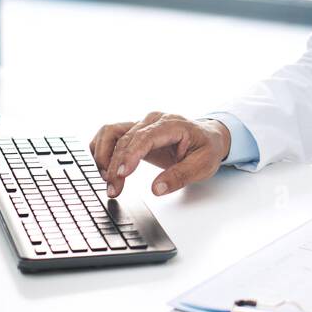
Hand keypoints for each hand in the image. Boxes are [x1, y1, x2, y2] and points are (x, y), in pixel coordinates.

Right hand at [89, 112, 231, 198]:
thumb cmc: (207, 149)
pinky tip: (104, 167)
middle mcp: (153, 121)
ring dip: (103, 155)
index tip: (120, 174)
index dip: (129, 155)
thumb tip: (156, 189)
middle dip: (115, 166)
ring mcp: (142, 124)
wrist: (208, 137)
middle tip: (113, 190)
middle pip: (125, 139)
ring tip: (106, 179)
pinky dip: (102, 149)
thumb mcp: (202, 166)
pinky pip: (110, 134)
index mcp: (172, 125)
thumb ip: (180, 177)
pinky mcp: (134, 131)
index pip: (145, 137)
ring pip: (111, 132)